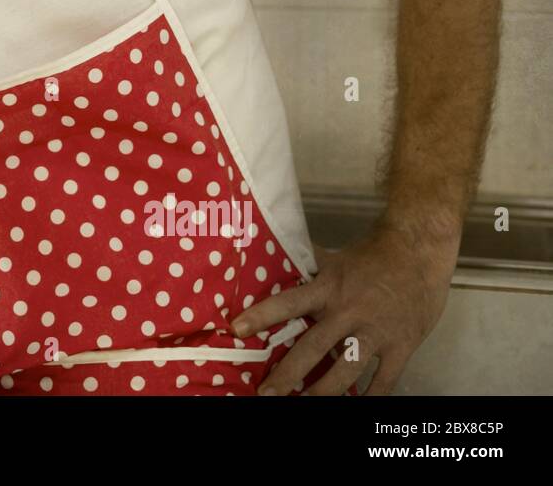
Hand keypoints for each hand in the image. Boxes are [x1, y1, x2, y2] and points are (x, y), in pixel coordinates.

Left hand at [231, 228, 453, 394]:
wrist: (420, 250)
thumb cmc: (374, 254)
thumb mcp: (335, 258)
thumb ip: (308, 267)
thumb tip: (275, 259)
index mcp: (328, 288)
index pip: (288, 303)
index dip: (262, 315)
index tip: (237, 329)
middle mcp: (349, 311)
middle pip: (313, 347)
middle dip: (287, 373)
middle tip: (266, 393)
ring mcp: (376, 331)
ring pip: (345, 370)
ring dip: (323, 392)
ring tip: (304, 404)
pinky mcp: (402, 345)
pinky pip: (384, 379)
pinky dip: (370, 396)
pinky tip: (356, 407)